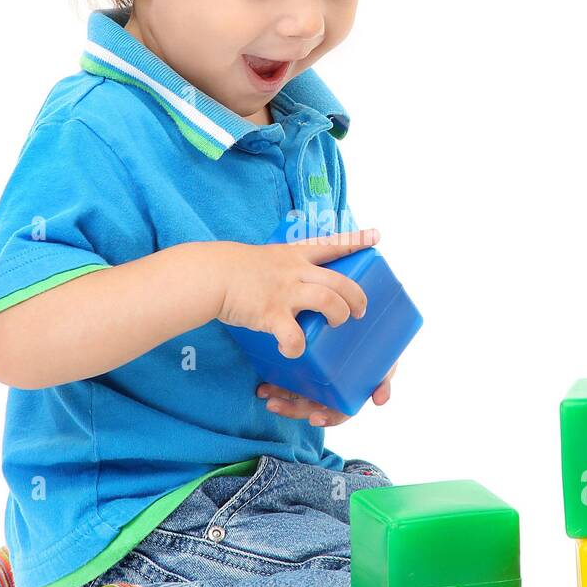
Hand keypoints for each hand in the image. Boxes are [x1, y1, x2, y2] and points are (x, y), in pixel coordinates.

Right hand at [216, 228, 378, 355]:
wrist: (210, 274)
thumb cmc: (234, 269)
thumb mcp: (266, 258)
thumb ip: (284, 268)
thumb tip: (295, 283)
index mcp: (295, 255)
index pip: (331, 244)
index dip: (356, 241)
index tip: (377, 237)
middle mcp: (295, 271)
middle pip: (340, 281)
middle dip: (357, 297)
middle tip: (360, 311)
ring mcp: (285, 292)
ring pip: (328, 302)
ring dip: (338, 315)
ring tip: (336, 324)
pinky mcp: (271, 313)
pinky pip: (293, 335)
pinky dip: (297, 346)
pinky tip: (293, 349)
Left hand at [257, 361, 398, 426]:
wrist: (369, 326)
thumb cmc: (380, 351)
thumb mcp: (386, 365)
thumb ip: (383, 381)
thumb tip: (381, 401)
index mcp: (348, 396)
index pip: (336, 413)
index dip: (326, 418)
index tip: (314, 419)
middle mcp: (331, 392)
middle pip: (311, 406)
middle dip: (291, 408)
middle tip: (273, 403)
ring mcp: (317, 380)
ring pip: (296, 393)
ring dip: (278, 395)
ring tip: (263, 390)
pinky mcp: (306, 364)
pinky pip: (289, 376)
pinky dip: (276, 378)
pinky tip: (263, 375)